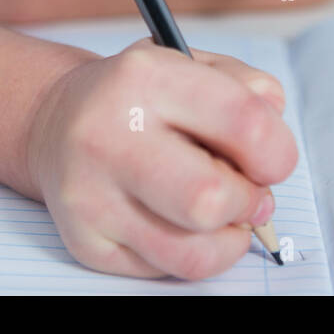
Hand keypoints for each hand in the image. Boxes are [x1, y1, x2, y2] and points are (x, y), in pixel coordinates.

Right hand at [25, 38, 297, 278]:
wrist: (55, 120)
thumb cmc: (138, 96)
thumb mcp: (190, 63)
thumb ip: (247, 88)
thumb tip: (275, 139)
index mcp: (147, 78)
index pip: (244, 122)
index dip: (278, 152)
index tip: (272, 159)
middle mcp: (110, 135)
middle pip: (211, 199)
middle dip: (249, 202)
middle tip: (247, 191)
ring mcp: (91, 194)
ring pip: (194, 252)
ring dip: (227, 237)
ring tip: (221, 212)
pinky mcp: (85, 240)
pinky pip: (165, 270)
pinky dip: (192, 253)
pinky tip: (182, 223)